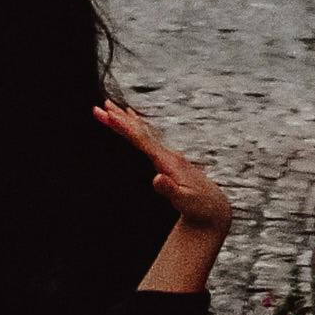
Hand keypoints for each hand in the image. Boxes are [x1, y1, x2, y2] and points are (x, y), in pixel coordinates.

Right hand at [94, 97, 233, 235]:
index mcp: (168, 162)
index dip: (126, 127)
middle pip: (141, 132)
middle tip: (100, 106)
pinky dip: (136, 127)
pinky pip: (147, 138)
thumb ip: (171, 191)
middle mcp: (167, 154)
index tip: (110, 115)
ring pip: (143, 132)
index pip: (143, 141)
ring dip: (126, 120)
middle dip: (120, 119)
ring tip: (110, 106)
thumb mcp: (186, 203)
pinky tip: (132, 120)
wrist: (214, 208)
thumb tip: (156, 179)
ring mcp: (167, 156)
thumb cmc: (200, 207)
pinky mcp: (167, 160)